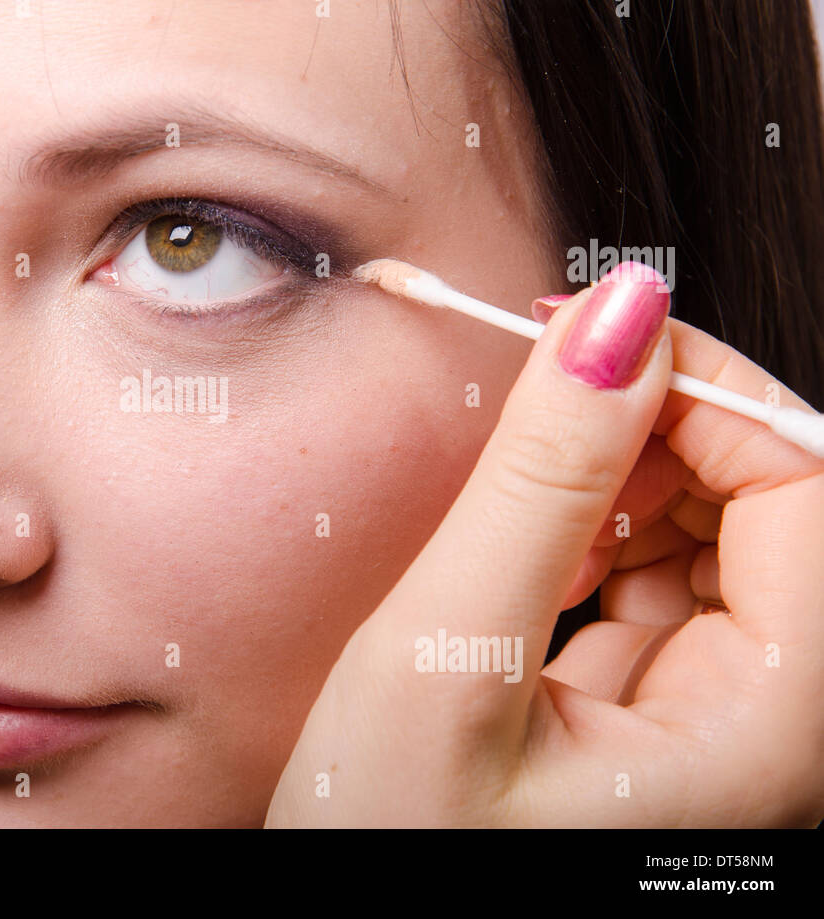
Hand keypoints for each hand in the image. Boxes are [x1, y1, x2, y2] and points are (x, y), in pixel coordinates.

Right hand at [266, 264, 823, 826]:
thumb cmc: (380, 843)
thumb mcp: (447, 655)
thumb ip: (541, 481)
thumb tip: (617, 317)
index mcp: (773, 734)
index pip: (812, 491)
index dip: (711, 391)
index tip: (590, 341)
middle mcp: (775, 736)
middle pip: (781, 514)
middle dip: (667, 432)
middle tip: (549, 396)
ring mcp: (721, 734)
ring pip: (723, 547)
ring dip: (631, 485)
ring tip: (527, 491)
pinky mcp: (659, 726)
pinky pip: (670, 596)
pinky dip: (604, 544)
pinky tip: (531, 555)